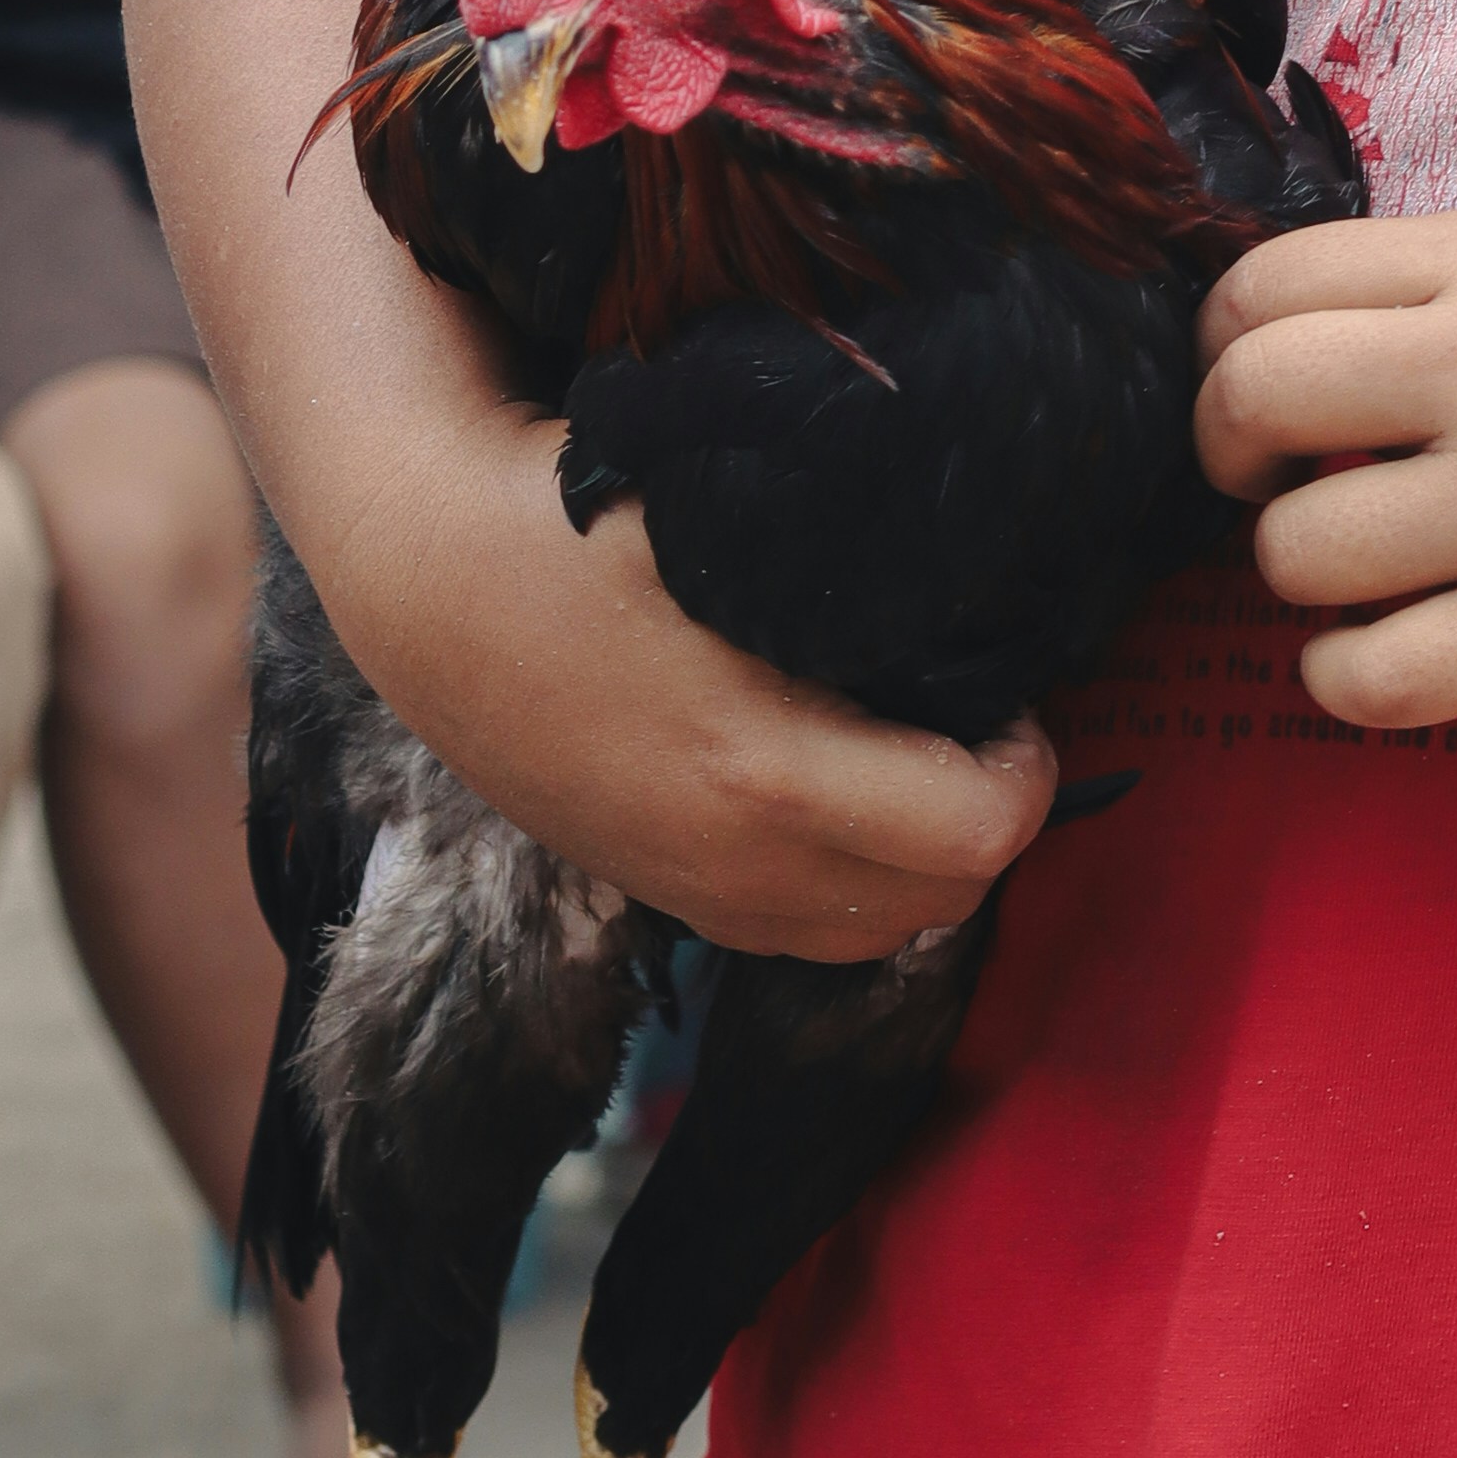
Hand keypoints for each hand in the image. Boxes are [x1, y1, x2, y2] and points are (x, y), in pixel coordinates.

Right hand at [316, 396, 1054, 959]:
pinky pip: (805, 933)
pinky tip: (850, 790)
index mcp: (767, 772)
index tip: (1012, 694)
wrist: (429, 587)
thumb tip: (987, 559)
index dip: (1027, 766)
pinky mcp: (662, 898)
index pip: (983, 832)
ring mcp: (694, 896)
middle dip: (993, 817)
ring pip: (881, 936)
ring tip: (925, 753)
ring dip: (929, 861)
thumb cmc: (583, 522)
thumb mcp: (731, 523)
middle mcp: (735, 864)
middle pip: (949, 901)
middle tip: (981, 721)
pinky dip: (857, 885)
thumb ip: (860, 558)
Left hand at [1193, 208, 1456, 728]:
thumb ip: (1413, 280)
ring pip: (1301, 552)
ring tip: (1349, 556)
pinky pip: (1381, 678)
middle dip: (1227, 446)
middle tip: (1270, 471)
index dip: (1223, 340)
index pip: (1266, 285)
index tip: (1254, 377)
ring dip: (1293, 563)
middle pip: (1257, 402)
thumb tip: (1256, 337)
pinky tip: (1367, 645)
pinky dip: (1339, 674)